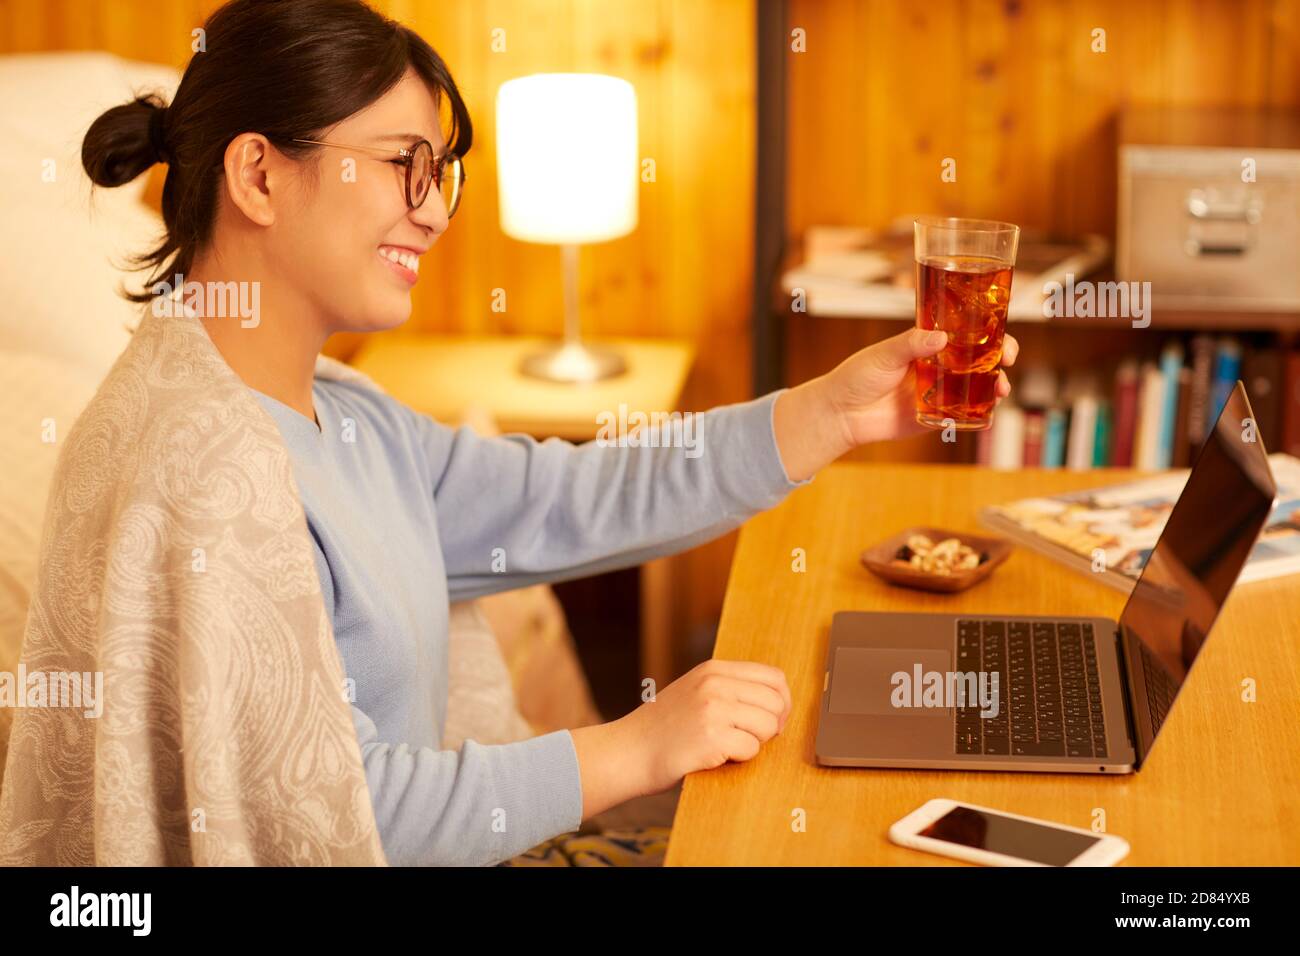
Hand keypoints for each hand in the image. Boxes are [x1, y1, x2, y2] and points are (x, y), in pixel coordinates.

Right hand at [616, 659, 790, 799]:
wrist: (627, 752)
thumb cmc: (663, 729)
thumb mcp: (694, 691)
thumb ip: (729, 688)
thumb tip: (778, 700)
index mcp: (713, 669)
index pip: (774, 677)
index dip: (781, 702)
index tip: (772, 720)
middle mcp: (715, 683)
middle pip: (776, 703)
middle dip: (771, 726)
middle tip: (750, 738)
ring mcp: (713, 709)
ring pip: (768, 726)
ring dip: (755, 743)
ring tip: (727, 746)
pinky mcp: (711, 737)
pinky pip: (752, 749)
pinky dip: (740, 759)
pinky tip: (715, 756)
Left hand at [772, 327, 1018, 480]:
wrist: (841, 413)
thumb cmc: (856, 377)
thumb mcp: (883, 355)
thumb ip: (911, 345)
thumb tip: (941, 337)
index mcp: (926, 345)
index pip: (964, 333)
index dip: (988, 332)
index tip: (1001, 334)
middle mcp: (938, 367)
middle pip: (978, 359)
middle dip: (999, 359)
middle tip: (1007, 360)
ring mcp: (938, 393)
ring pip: (976, 388)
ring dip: (994, 387)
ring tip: (1000, 389)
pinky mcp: (934, 417)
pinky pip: (962, 417)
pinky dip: (979, 417)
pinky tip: (988, 416)